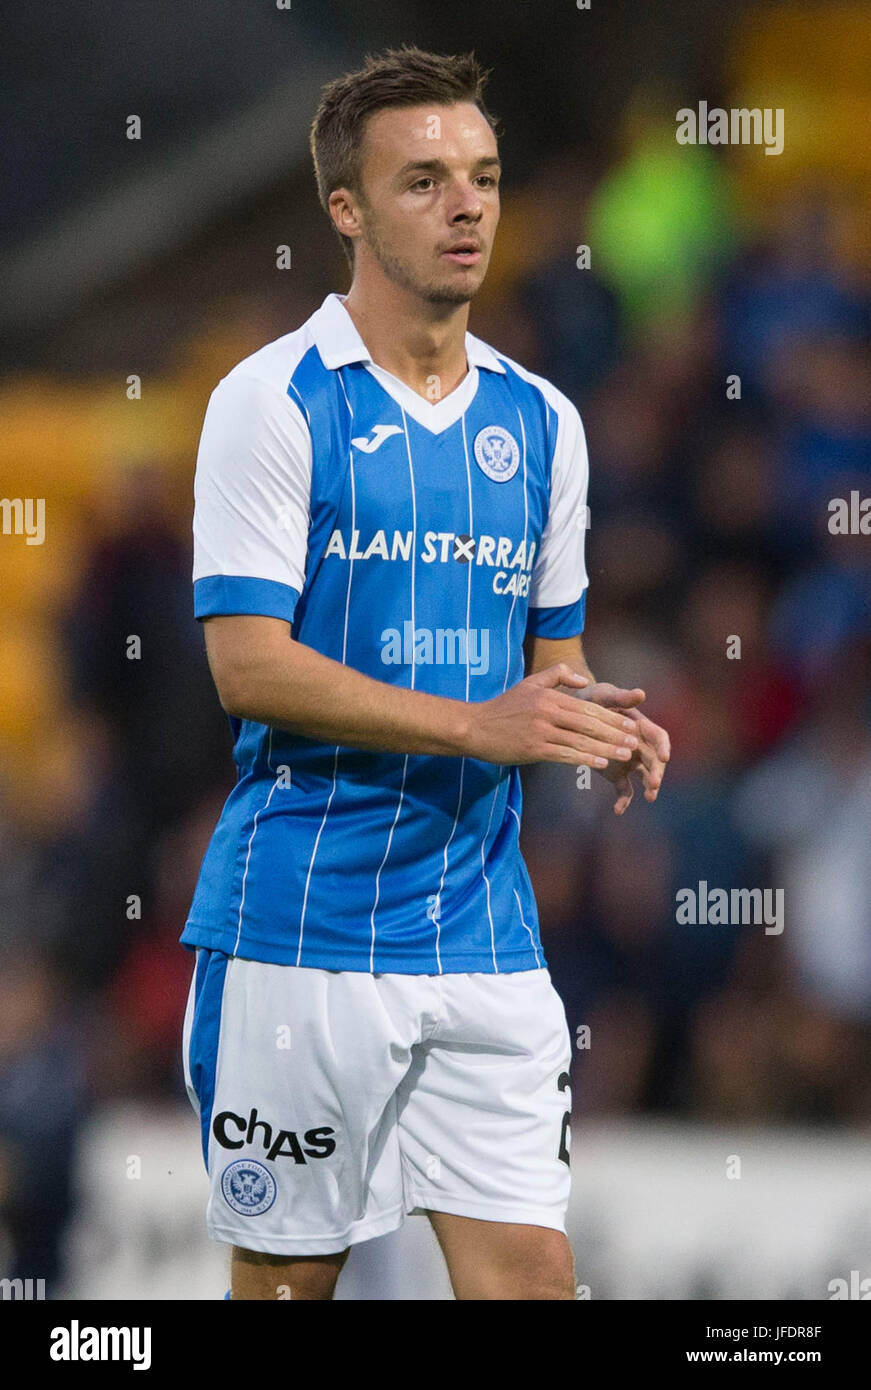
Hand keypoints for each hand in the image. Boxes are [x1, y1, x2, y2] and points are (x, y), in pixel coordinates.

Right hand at [465, 663, 639, 767]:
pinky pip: (565, 755)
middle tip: (635, 742)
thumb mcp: (530, 683)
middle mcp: (548, 713)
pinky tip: (600, 764)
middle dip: (615, 734)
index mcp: (550, 697)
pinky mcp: (534, 749)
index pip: (588, 708)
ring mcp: (541, 732)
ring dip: (606, 749)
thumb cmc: (504, 707)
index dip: (612, 718)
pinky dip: (584, 759)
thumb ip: (557, 675)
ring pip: (580, 741)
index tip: (630, 725)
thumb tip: (584, 680)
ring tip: (625, 755)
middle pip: (589, 725)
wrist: (476, 727)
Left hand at [563, 681, 670, 814]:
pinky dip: (623, 800)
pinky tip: (618, 811)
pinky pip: (625, 790)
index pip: (659, 737)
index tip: (664, 757)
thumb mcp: (604, 694)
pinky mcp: (617, 773)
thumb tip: (640, 693)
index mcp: (641, 726)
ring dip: (649, 787)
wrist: (574, 713)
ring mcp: (630, 760)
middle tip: (654, 784)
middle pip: (655, 761)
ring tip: (650, 797)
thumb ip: (620, 697)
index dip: (663, 747)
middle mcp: (640, 745)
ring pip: (645, 776)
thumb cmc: (592, 698)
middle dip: (657, 772)